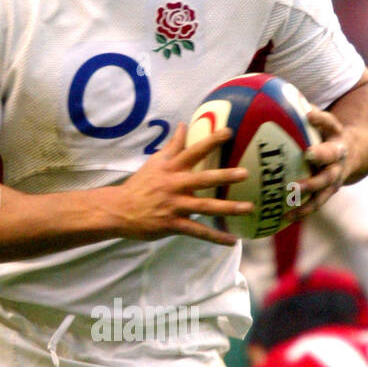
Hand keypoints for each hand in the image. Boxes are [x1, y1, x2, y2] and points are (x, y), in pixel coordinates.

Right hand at [115, 123, 253, 246]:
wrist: (119, 210)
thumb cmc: (140, 185)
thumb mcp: (155, 162)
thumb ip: (172, 146)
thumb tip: (183, 125)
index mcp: (171, 168)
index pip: (193, 151)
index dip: (211, 141)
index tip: (229, 132)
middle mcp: (175, 185)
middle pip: (203, 179)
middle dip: (224, 176)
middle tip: (245, 173)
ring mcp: (174, 206)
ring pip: (205, 207)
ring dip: (228, 208)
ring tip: (249, 208)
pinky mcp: (173, 224)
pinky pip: (198, 232)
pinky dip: (216, 237)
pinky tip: (233, 241)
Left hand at [295, 107, 351, 215]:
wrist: (359, 153)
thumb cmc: (329, 134)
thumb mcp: (323, 122)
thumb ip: (306, 112)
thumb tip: (276, 94)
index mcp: (336, 135)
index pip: (330, 123)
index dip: (321, 118)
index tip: (308, 113)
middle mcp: (339, 156)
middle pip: (332, 156)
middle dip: (321, 155)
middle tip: (307, 155)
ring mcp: (336, 175)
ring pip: (326, 184)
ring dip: (311, 188)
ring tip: (293, 193)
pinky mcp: (329, 191)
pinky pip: (317, 202)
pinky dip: (302, 210)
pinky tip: (285, 217)